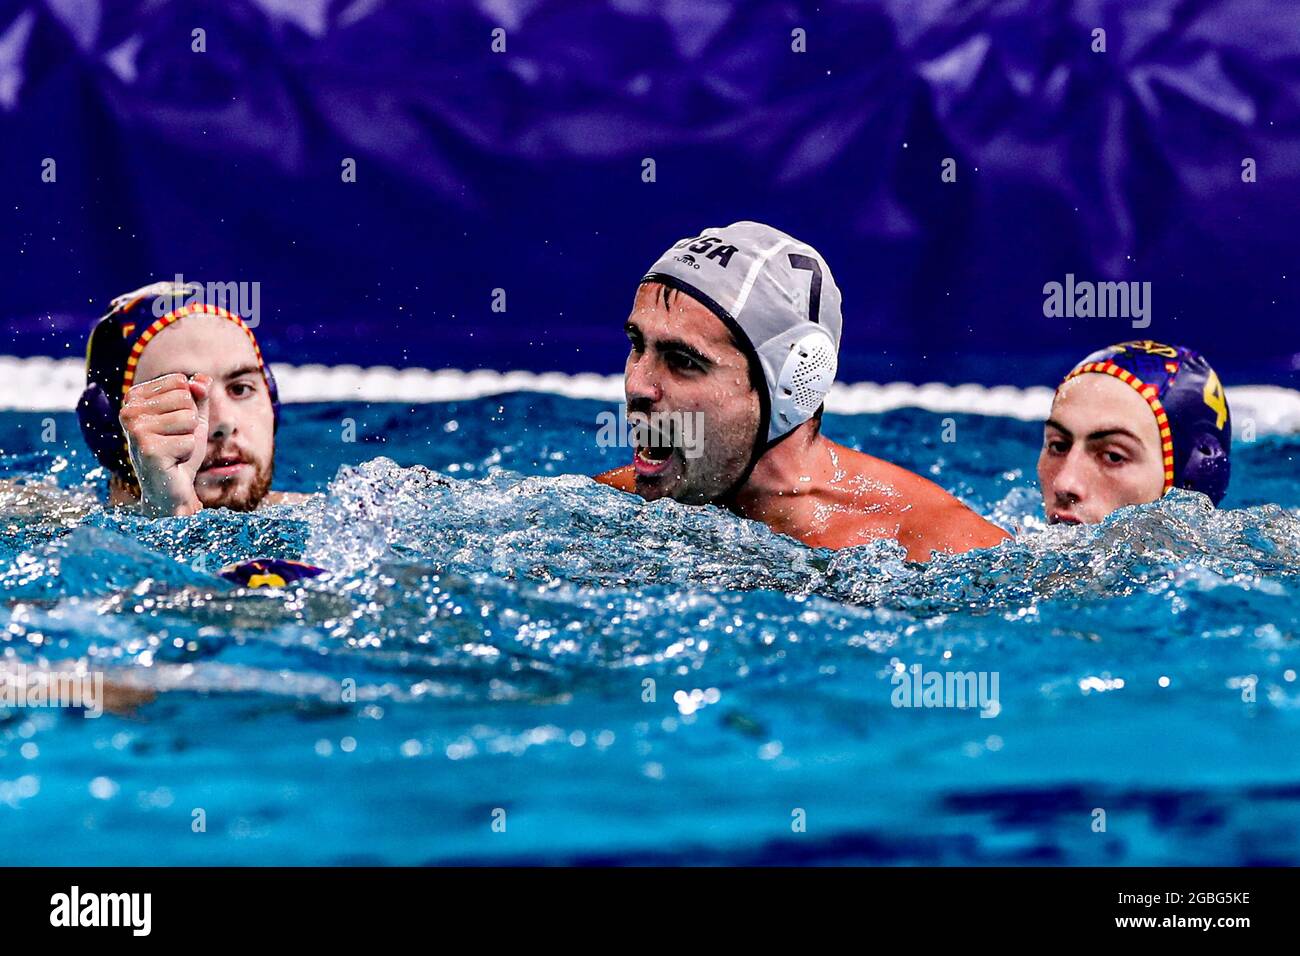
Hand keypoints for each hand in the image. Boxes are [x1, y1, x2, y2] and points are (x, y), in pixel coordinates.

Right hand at [119, 373, 210, 516]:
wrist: (171, 487)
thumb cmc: (180, 448)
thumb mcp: (194, 416)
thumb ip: (199, 394)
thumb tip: (202, 381)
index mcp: (134, 397)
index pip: (180, 381)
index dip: (187, 405)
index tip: (173, 424)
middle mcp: (128, 410)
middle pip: (185, 398)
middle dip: (189, 422)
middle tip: (174, 439)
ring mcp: (135, 430)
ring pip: (189, 418)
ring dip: (189, 437)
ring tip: (173, 449)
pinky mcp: (148, 449)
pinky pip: (189, 440)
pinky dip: (187, 453)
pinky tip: (172, 461)